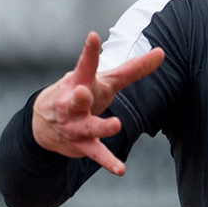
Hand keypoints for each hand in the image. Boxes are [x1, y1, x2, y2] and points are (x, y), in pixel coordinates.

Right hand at [31, 32, 164, 174]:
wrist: (44, 123)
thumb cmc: (82, 93)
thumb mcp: (105, 80)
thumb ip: (133, 68)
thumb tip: (163, 52)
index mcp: (80, 82)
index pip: (84, 65)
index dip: (89, 51)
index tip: (92, 36)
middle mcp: (73, 103)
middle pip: (75, 99)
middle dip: (78, 96)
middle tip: (83, 92)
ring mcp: (75, 125)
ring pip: (87, 127)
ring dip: (99, 127)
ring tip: (115, 125)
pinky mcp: (81, 144)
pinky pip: (96, 154)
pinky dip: (108, 162)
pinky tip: (121, 170)